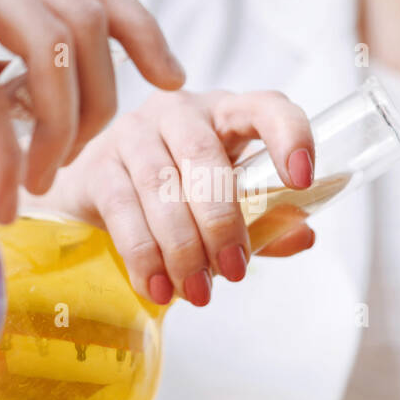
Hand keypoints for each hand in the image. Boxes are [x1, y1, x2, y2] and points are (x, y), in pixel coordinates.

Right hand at [0, 0, 184, 219]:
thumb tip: (56, 104)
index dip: (142, 28)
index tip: (170, 78)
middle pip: (86, 20)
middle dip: (100, 102)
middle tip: (76, 163)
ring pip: (53, 51)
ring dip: (59, 131)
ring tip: (38, 182)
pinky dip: (3, 153)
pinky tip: (0, 195)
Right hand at [28, 89, 317, 305]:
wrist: (98, 198)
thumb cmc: (177, 195)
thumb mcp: (228, 205)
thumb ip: (266, 221)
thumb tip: (302, 236)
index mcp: (226, 114)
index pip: (265, 108)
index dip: (288, 136)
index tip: (301, 179)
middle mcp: (179, 112)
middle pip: (203, 156)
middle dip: (221, 221)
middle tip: (234, 271)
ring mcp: (133, 133)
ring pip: (160, 186)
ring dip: (182, 246)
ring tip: (197, 291)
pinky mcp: (97, 164)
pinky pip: (123, 208)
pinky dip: (143, 254)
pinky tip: (157, 286)